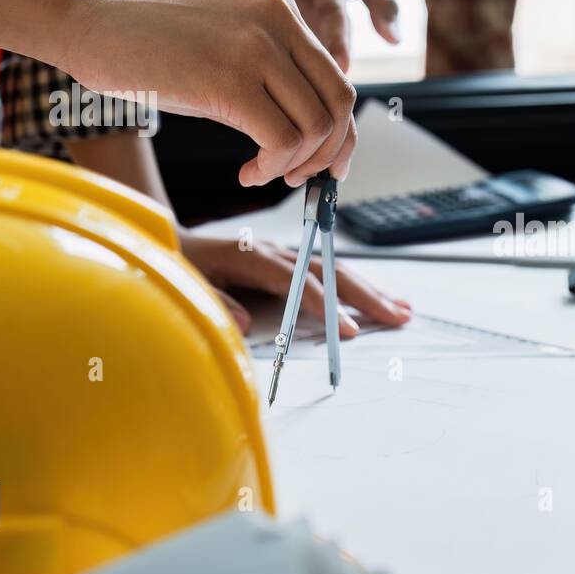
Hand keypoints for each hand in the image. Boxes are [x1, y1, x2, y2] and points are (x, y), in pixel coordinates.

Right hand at [59, 0, 355, 187]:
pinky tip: (247, 174)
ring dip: (295, 166)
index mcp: (282, 8)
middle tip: (299, 178)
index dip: (340, 132)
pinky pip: (282, 140)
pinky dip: (272, 169)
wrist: (86, 23)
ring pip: (315, 126)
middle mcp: (278, 19)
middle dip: (328, 154)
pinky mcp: (229, 78)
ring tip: (263, 174)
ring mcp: (255, 46)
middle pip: (340, 103)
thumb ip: (271, 75)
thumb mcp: (225, 48)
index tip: (324, 164)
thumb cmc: (149, 47)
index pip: (338, 80)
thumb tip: (313, 139)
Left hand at [178, 232, 411, 336]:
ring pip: (336, 271)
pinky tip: (377, 297)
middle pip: (330, 272)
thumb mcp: (187, 285)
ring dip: (370, 290)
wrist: (171, 243)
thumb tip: (242, 325)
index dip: (326, 307)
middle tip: (398, 317)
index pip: (300, 284)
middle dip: (367, 296)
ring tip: (403, 309)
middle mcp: (276, 253)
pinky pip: (328, 273)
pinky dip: (356, 286)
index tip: (349, 331)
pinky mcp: (288, 262)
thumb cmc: (179, 266)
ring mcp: (285, 256)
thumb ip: (214, 303)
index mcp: (254, 258)